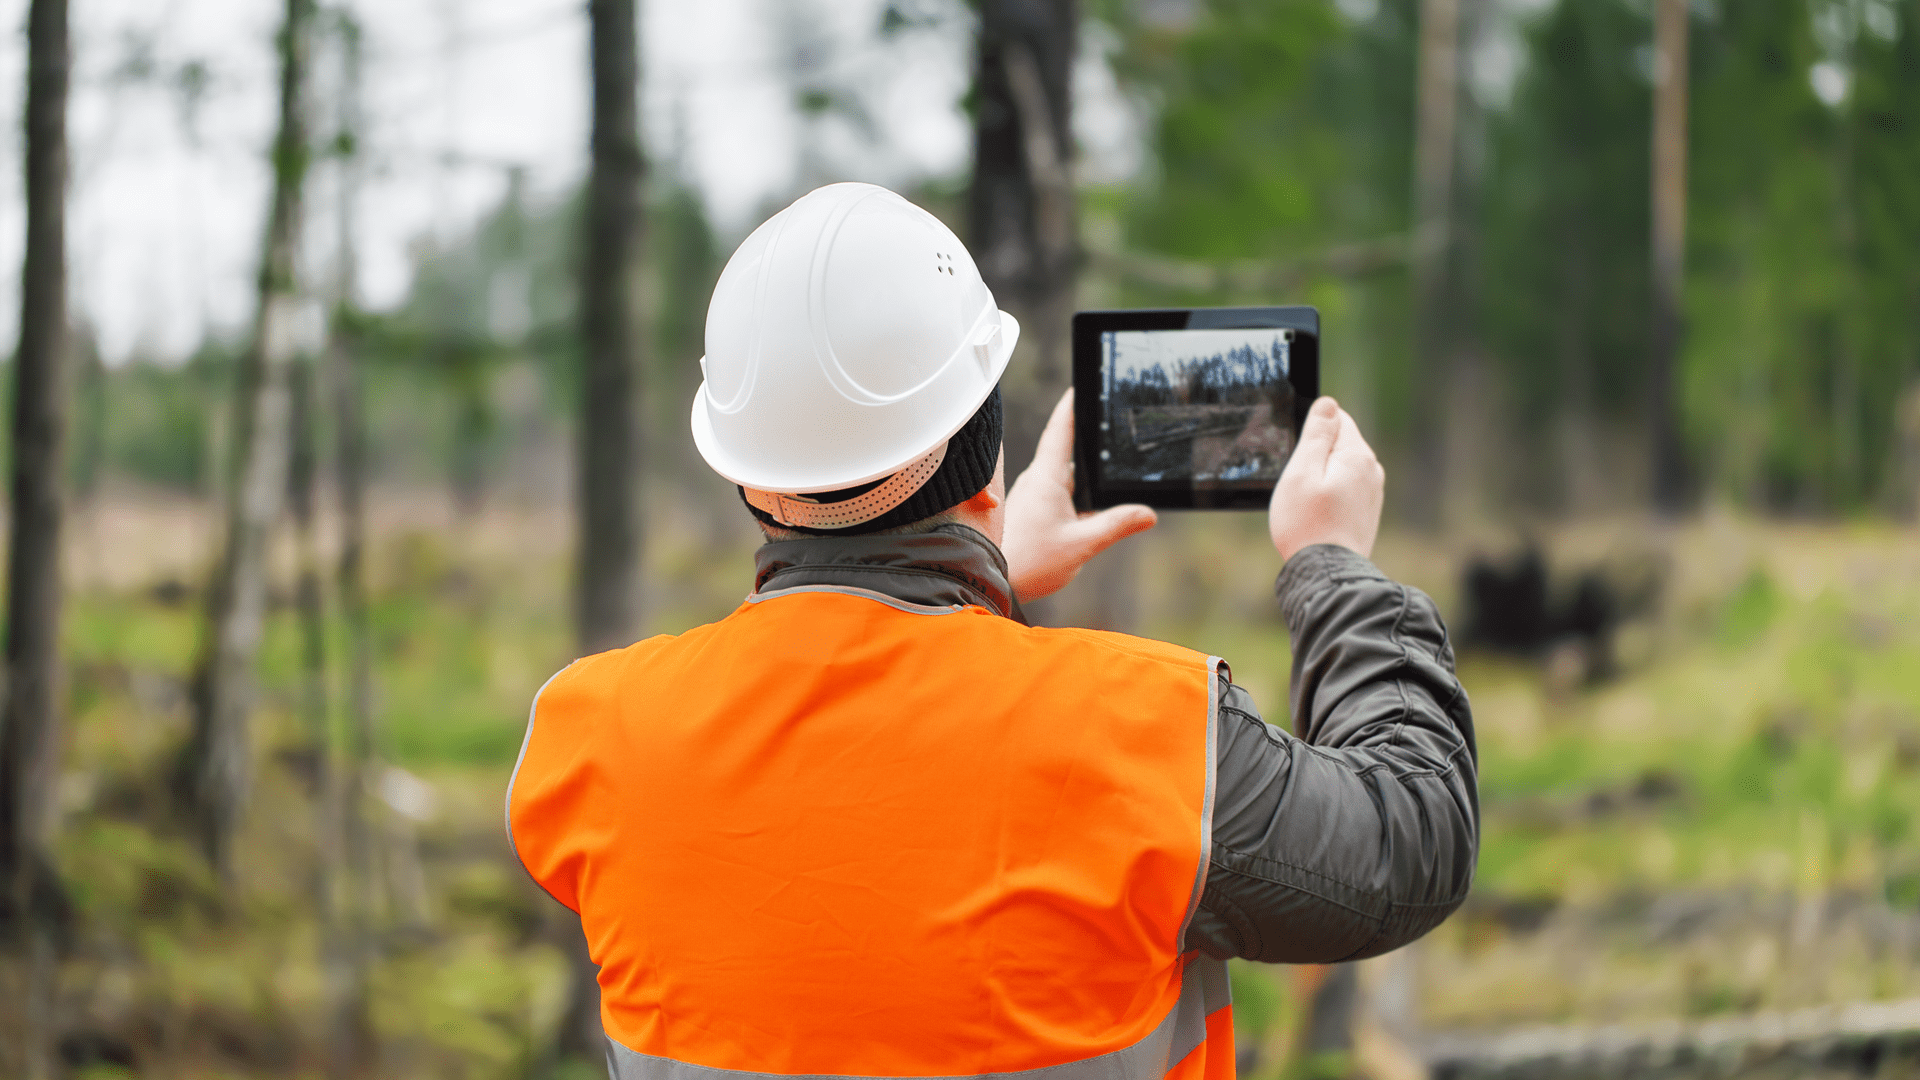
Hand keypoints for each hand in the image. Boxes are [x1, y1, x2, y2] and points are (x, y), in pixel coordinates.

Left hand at [1003, 389, 1157, 602]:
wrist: (991, 581)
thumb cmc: (1029, 562)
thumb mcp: (1081, 544)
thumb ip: (1116, 525)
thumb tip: (1148, 513)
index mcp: (1046, 477)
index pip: (1061, 429)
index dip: (1072, 405)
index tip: (1081, 385)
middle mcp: (1037, 480)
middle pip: (1068, 451)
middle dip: (1090, 443)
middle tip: (1113, 429)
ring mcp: (1032, 495)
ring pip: (1065, 476)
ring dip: (1084, 476)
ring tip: (1108, 473)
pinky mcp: (1031, 511)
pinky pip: (1058, 493)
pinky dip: (1076, 494)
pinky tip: (1089, 508)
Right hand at [1269, 396, 1383, 563]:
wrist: (1328, 573)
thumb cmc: (1307, 525)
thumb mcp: (1301, 473)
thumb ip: (1316, 435)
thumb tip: (1328, 403)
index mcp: (1356, 455)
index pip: (1337, 418)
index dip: (1312, 433)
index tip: (1299, 459)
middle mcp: (1371, 470)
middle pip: (1340, 443)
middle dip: (1317, 456)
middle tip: (1300, 486)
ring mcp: (1372, 492)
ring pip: (1342, 467)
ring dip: (1323, 478)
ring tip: (1309, 505)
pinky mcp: (1368, 510)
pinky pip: (1346, 489)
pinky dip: (1331, 496)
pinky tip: (1319, 517)